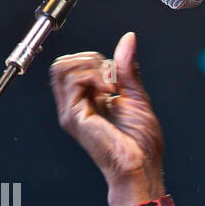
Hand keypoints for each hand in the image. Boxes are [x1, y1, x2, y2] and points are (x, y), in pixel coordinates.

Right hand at [49, 30, 165, 205]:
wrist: (141, 166)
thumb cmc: (142, 143)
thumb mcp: (137, 95)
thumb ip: (128, 68)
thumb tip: (129, 39)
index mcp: (88, 101)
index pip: (74, 65)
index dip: (96, 60)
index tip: (119, 76)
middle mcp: (75, 106)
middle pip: (63, 64)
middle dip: (90, 59)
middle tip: (114, 77)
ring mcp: (71, 111)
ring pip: (62, 68)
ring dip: (92, 66)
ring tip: (112, 84)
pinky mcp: (73, 117)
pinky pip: (72, 81)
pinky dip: (94, 76)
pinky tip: (111, 91)